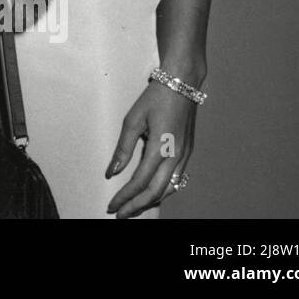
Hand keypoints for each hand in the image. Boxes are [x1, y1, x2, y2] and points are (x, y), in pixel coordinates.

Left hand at [105, 82, 197, 217]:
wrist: (182, 83)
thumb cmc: (155, 98)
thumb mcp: (133, 119)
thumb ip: (123, 149)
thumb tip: (111, 172)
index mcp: (161, 148)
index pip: (140, 182)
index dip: (124, 197)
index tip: (111, 205)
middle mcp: (176, 156)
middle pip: (155, 192)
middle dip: (136, 206)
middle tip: (118, 214)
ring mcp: (185, 156)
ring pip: (168, 190)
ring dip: (150, 202)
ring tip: (133, 208)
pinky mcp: (187, 153)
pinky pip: (176, 180)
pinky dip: (162, 191)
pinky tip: (151, 194)